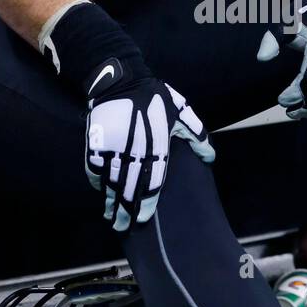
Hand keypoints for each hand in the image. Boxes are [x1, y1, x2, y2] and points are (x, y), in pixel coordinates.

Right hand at [86, 67, 213, 231]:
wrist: (120, 79)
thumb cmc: (154, 95)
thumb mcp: (180, 110)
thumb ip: (196, 134)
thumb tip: (211, 156)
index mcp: (156, 146)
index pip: (152, 181)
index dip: (146, 202)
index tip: (142, 218)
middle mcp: (134, 150)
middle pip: (129, 187)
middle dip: (126, 210)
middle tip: (123, 227)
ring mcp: (113, 147)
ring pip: (111, 181)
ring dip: (111, 201)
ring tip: (111, 217)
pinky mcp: (96, 142)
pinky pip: (95, 167)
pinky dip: (97, 181)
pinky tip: (101, 193)